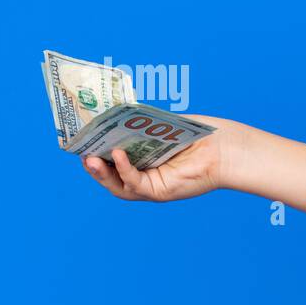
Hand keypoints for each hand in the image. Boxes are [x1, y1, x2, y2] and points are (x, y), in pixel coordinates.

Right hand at [81, 114, 246, 201]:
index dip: (95, 149)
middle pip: (110, 174)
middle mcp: (145, 175)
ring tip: (88, 159)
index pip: (112, 156)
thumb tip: (112, 112)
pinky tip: (117, 155)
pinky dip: (124, 170)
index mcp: (144, 159)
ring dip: (101, 173)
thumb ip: (140, 123)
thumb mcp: (164, 125)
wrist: (227, 149)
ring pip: (118, 185)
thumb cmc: (201, 135)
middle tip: (79, 150)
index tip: (79, 137)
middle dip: (92, 164)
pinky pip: (135, 184)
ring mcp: (152, 186)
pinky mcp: (160, 192)